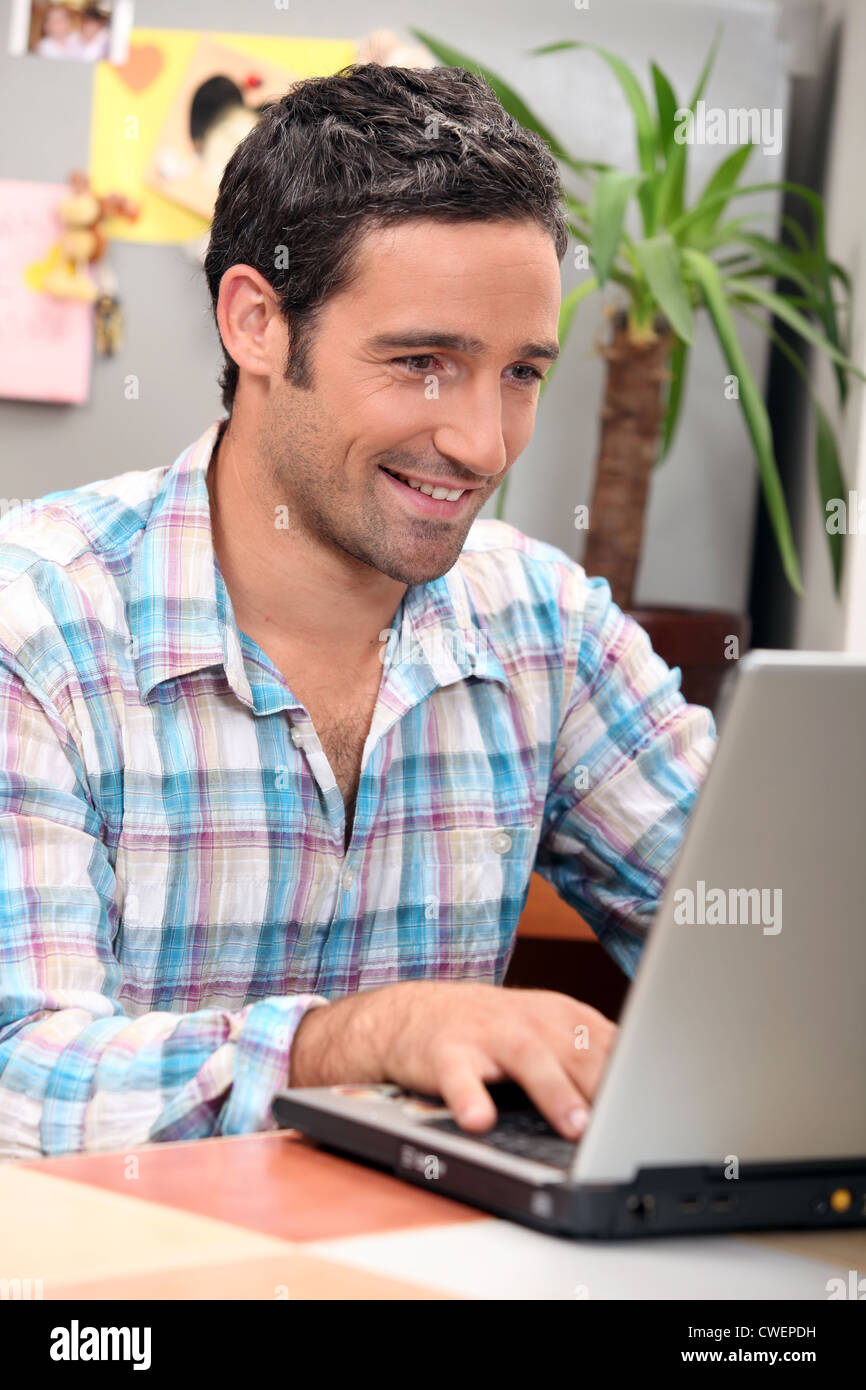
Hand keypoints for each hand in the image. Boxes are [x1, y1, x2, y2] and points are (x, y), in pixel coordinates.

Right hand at [289, 981, 616, 1139]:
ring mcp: (487, 1034)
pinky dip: (470, 1097)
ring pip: (528, 1059)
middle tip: (629, 1122)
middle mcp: (530, 1021)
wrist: (411, 1013)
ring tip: (576, 1126)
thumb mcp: (547, 1032)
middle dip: (607, 1086)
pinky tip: (479, 1120)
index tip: (663, 1103)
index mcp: (563, 1016)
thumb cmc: (493, 1029)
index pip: (612, 1045)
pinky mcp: (446, 1053)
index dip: (638, 1076)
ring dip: (555, 1091)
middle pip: (579, 1051)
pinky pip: (459, 1077)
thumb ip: (591, 1057)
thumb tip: (648, 1095)